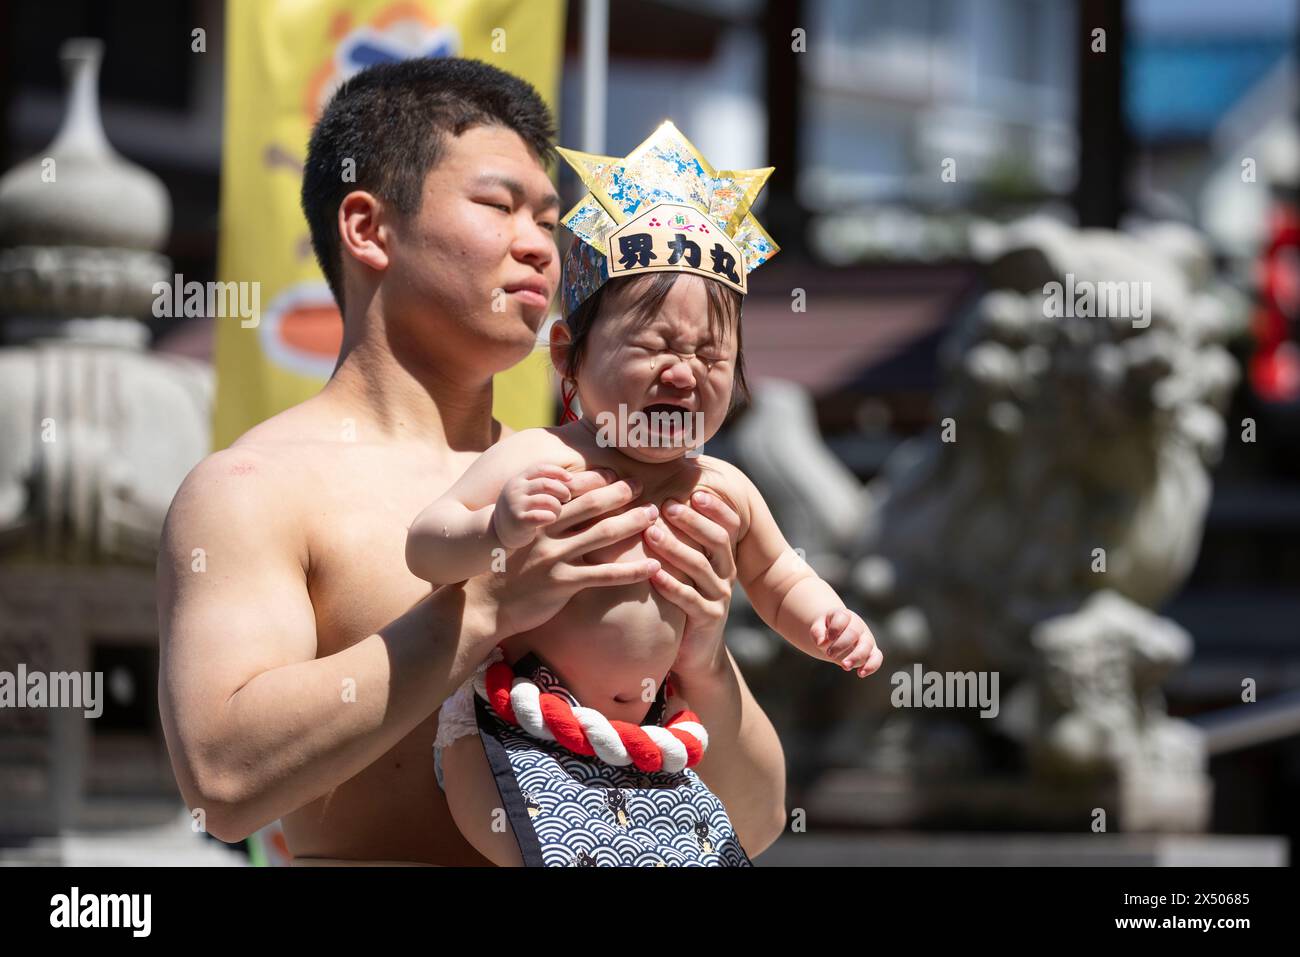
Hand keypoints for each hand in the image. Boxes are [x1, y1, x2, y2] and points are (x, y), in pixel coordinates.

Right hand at [467, 468, 660, 639]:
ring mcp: (555, 558)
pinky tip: (655, 567)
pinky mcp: (563, 584)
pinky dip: (633, 571)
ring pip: (603, 535)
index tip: (619, 474)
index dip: (598, 480)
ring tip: (654, 516)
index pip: (572, 490)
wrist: (484, 605)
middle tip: (642, 486)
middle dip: (620, 493)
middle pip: (592, 505)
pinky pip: (605, 575)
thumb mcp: (518, 538)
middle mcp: (547, 532)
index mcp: (536, 517)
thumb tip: (563, 508)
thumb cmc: (503, 570)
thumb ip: (540, 522)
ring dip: (633, 523)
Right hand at [491, 463, 571, 547]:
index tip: (570, 478)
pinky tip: (550, 519)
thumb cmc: (519, 509)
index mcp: (518, 479)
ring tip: (557, 512)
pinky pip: (541, 516)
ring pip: (547, 500)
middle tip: (567, 497)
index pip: (541, 468)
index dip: (558, 472)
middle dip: (562, 490)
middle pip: (546, 484)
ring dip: (558, 507)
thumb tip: (570, 478)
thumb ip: (540, 484)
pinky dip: (551, 517)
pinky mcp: (518, 520)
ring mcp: (516, 504)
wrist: (495, 531)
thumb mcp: (524, 492)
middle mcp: (516, 489)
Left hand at [642, 490, 741, 679]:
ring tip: (651, 533)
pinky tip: (653, 574)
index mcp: (723, 557)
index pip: (728, 525)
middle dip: (692, 521)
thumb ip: (681, 539)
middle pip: (716, 541)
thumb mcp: (687, 569)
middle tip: (667, 506)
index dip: (715, 508)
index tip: (695, 491)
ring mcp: (718, 597)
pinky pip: (689, 599)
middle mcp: (725, 574)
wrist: (695, 651)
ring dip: (675, 548)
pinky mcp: (707, 619)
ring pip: (699, 567)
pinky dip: (670, 585)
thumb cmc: (684, 599)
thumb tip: (659, 498)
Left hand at [812, 609, 882, 677]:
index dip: (835, 627)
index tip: (828, 637)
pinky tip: (860, 673)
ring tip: (844, 666)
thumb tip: (820, 642)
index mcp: (844, 616)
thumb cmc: (826, 630)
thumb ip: (817, 632)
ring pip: (867, 645)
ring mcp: (866, 638)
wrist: (835, 635)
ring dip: (856, 657)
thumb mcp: (818, 627)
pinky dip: (871, 666)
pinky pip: (877, 658)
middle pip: (854, 632)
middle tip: (829, 655)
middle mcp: (858, 626)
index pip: (842, 618)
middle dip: (841, 644)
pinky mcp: (871, 651)